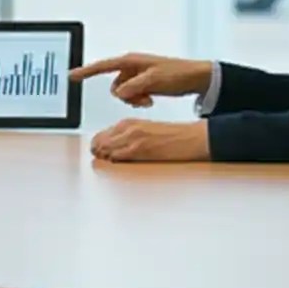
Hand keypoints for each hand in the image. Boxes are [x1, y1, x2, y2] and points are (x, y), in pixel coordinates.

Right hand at [69, 53, 212, 107]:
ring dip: (134, 100)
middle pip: (114, 86)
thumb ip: (133, 87)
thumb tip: (119, 93)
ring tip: (149, 99)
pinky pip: (132, 95)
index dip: (86, 72)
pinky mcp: (143, 84)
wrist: (194, 77)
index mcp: (130, 62)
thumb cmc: (176, 74)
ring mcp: (137, 76)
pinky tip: (151, 99)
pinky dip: (139, 100)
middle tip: (143, 98)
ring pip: (123, 93)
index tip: (72, 76)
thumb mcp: (153, 81)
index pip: (102, 66)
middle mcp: (131, 67)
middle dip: (126, 96)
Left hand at [91, 119, 209, 162]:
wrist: (190, 138)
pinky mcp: (139, 149)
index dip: (98, 146)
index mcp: (128, 123)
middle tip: (103, 160)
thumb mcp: (145, 131)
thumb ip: (127, 137)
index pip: (101, 135)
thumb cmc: (172, 136)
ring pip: (105, 150)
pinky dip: (115, 162)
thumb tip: (113, 148)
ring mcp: (132, 138)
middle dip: (98, 153)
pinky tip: (120, 164)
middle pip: (99, 142)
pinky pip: (118, 157)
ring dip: (105, 158)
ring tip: (112, 163)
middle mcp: (128, 128)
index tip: (100, 153)